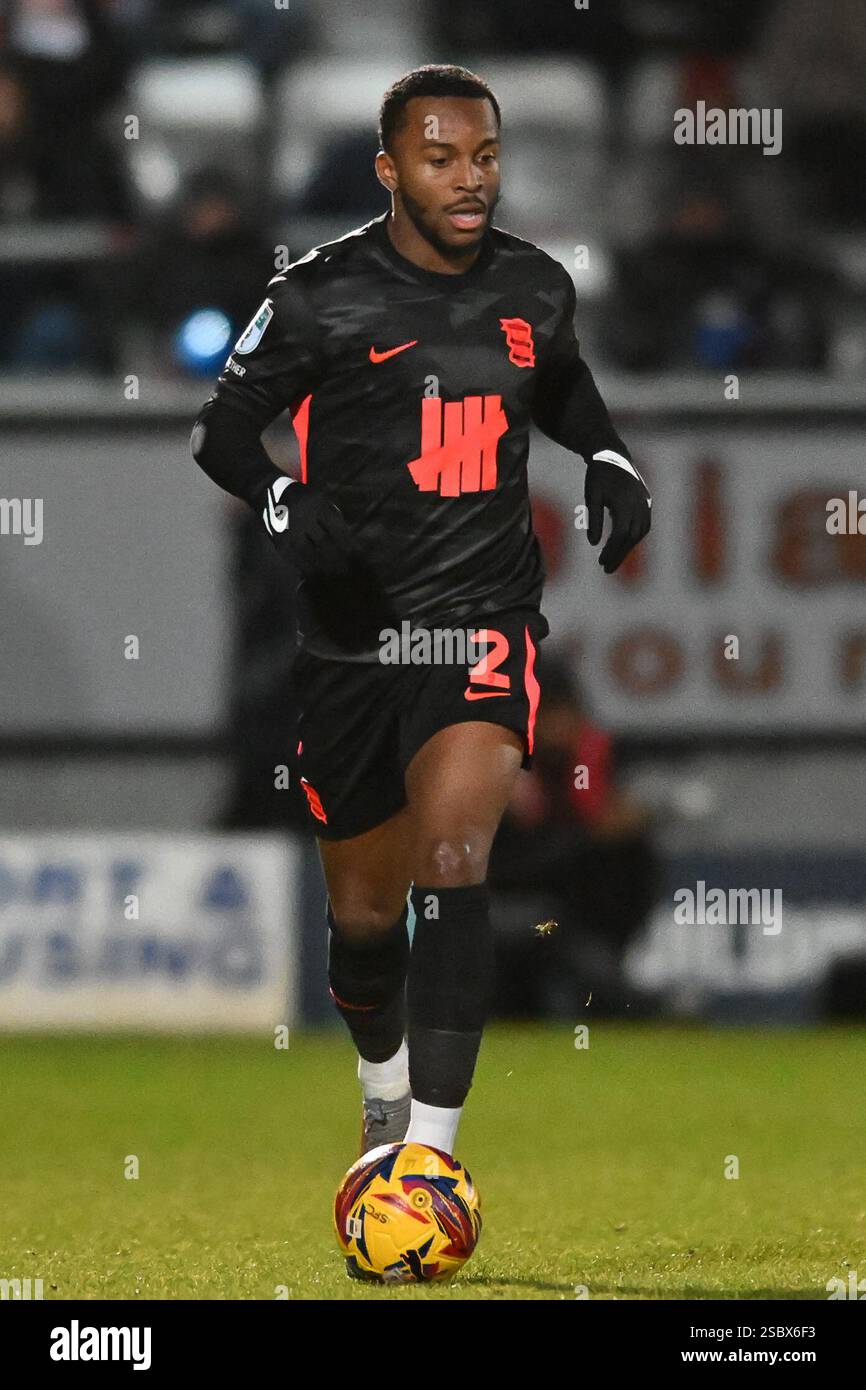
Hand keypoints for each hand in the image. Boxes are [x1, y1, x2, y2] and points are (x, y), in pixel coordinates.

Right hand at [262, 475, 353, 577]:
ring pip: (310, 554)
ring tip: (334, 574)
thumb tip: (349, 547)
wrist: (267, 491)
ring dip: (324, 567)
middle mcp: (302, 516)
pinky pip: (295, 558)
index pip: (337, 528)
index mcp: (316, 504)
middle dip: (337, 558)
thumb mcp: (320, 500)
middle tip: (346, 569)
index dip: (347, 544)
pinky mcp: (278, 540)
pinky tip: (316, 574)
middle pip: (324, 543)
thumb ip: (334, 519)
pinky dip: (307, 568)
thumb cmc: (303, 499)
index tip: (354, 554)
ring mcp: (289, 530)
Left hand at [585, 450, 650, 573]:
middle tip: (606, 569)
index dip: (612, 550)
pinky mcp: (646, 502)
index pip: (621, 533)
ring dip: (627, 548)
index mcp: (625, 502)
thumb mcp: (591, 496)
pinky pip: (643, 525)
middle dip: (619, 554)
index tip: (601, 562)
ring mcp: (645, 503)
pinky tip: (621, 545)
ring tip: (612, 559)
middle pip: (632, 537)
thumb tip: (593, 543)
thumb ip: (593, 519)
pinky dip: (633, 537)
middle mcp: (639, 504)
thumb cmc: (598, 476)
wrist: (613, 455)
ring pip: (640, 532)